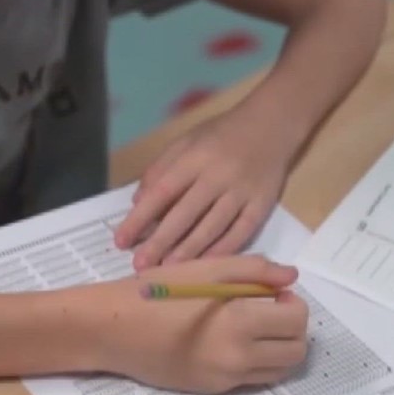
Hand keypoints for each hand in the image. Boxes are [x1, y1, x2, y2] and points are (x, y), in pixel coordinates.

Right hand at [92, 255, 309, 394]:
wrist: (112, 330)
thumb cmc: (155, 292)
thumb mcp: (206, 268)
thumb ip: (254, 270)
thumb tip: (290, 277)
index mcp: (240, 322)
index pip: (296, 321)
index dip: (293, 303)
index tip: (275, 293)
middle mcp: (239, 357)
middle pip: (295, 352)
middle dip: (293, 328)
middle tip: (271, 309)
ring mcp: (226, 378)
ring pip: (279, 371)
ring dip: (280, 347)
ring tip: (256, 326)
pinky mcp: (213, 390)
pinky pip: (252, 379)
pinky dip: (256, 361)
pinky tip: (231, 340)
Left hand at [114, 113, 294, 269]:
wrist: (272, 125)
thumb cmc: (222, 135)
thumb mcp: (186, 141)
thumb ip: (161, 169)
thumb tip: (138, 203)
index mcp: (195, 158)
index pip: (162, 192)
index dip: (140, 218)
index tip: (121, 240)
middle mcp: (218, 176)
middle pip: (185, 214)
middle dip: (160, 242)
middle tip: (140, 265)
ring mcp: (242, 192)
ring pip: (212, 227)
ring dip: (188, 251)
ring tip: (167, 269)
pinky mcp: (262, 205)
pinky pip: (240, 233)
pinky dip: (222, 250)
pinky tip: (205, 265)